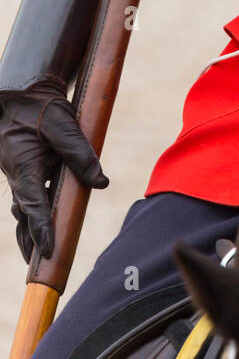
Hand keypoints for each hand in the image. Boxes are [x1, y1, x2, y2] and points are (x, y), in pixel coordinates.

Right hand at [0, 76, 107, 262]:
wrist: (21, 91)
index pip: (33, 206)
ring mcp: (19, 172)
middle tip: (39, 267)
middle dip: (31, 241)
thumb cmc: (40, 105)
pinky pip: (28, 196)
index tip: (47, 252)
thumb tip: (101, 183)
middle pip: (24, 215)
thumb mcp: (61, 125)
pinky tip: (38, 226)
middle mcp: (18, 174)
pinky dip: (32, 214)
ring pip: (23, 209)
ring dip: (29, 231)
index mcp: (23, 166)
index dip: (40, 230)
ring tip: (37, 256)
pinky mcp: (25, 168)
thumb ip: (79, 153)